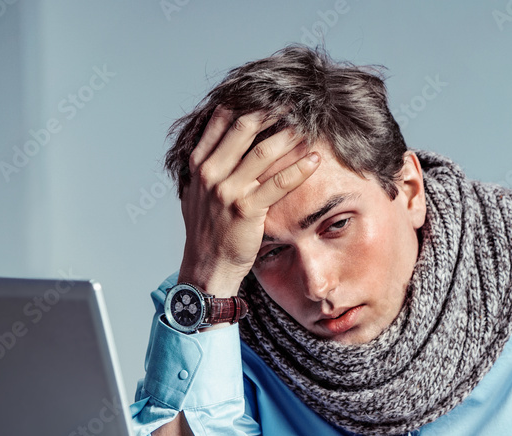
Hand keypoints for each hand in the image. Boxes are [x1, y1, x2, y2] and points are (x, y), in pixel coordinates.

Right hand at [178, 106, 320, 296]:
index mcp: (198, 164)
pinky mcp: (247, 209)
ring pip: (263, 152)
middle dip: (270, 111)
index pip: (220, 121)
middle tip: (293, 102)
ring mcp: (227, 190)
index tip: (267, 93)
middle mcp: (210, 173)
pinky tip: (314, 160)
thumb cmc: (207, 231)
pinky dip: (299, 169)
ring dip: (289, 136)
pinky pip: (278, 183)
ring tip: (308, 125)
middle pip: (243, 128)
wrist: (207, 266)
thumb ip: (207, 167)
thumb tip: (220, 143)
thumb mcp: (197, 193)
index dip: (245, 102)